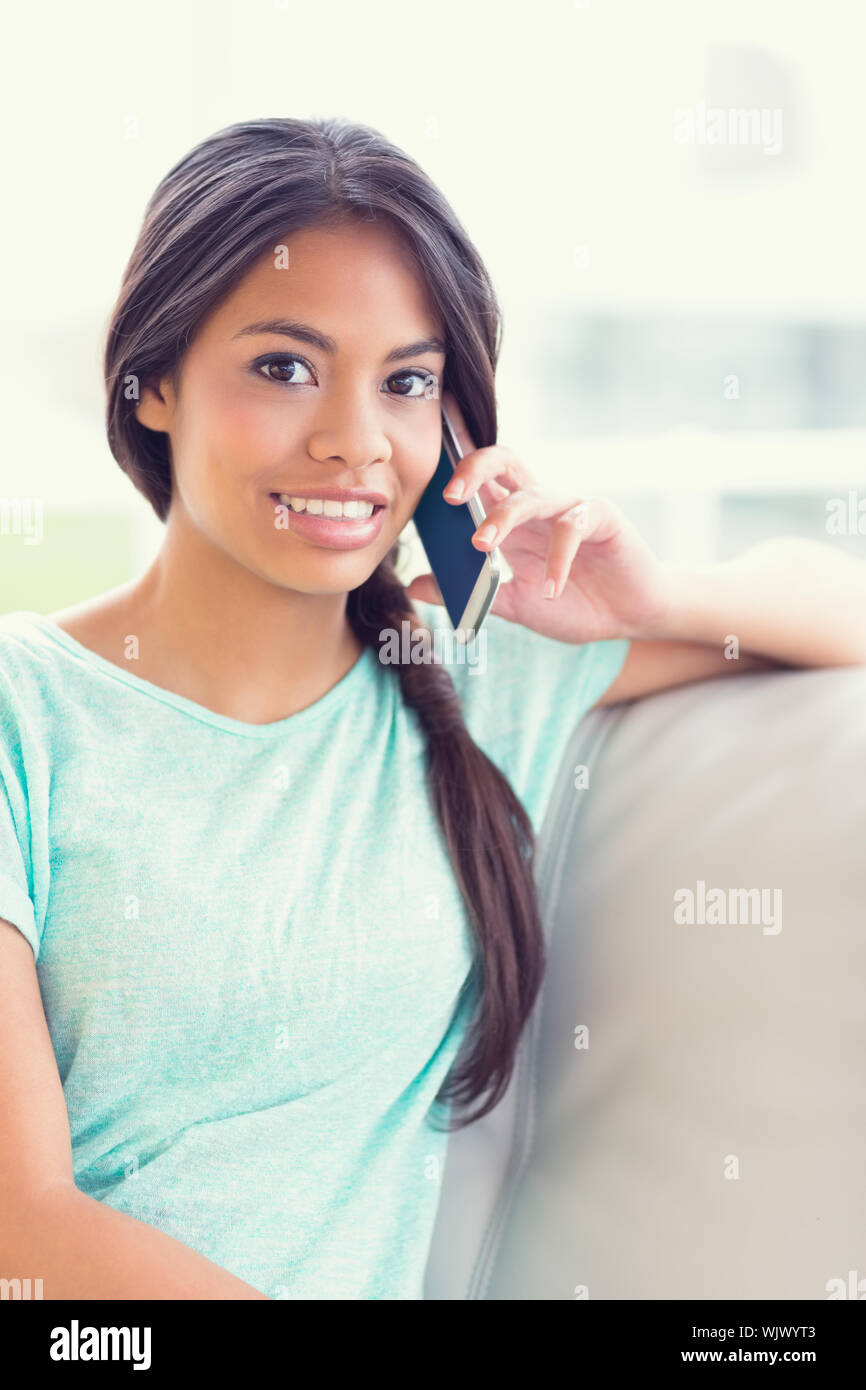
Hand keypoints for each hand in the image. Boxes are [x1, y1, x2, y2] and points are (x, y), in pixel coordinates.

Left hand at [405, 390, 671, 643]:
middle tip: (449, 497)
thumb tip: (417, 584)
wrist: (629, 618)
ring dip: (502, 518)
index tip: (423, 484)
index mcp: (514, 520)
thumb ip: (471, 593)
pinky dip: (557, 560)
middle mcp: (539, 506)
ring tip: (482, 546)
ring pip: (532, 496)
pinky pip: (573, 528)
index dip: (454, 472)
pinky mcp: (602, 520)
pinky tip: (549, 590)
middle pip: (504, 462)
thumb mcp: (513, 604)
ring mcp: (571, 509)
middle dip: (473, 469)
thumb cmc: (573, 604)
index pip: (481, 480)